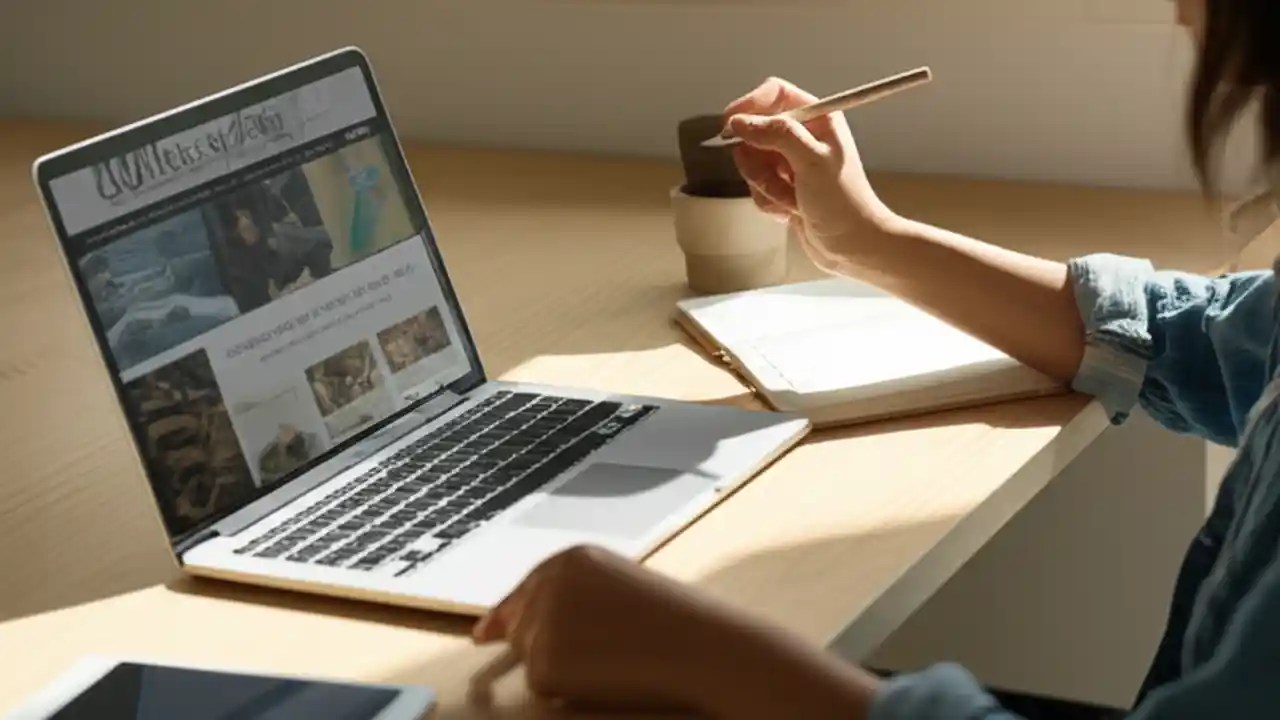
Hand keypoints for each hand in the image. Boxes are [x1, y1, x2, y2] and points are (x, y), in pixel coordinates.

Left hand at [470, 545, 880, 718]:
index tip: (484, 633)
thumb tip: (497, 629)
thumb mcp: (616, 591)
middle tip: (599, 654)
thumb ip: (565, 598)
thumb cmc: (672, 624)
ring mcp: (543, 621)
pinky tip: (607, 676)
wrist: (700, 648)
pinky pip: (542, 687)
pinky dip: (568, 691)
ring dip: (562, 667)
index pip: (527, 587)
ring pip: (531, 657)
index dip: (507, 612)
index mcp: (571, 558)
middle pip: (522, 625)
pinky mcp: (544, 662)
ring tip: (616, 658)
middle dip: (544, 645)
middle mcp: (549, 583)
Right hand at [724, 77, 897, 274]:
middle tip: (778, 177)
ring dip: (765, 185)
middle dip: (759, 160)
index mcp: (818, 118)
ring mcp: (791, 162)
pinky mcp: (783, 186)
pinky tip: (791, 210)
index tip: (730, 125)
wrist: (853, 246)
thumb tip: (739, 122)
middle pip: (756, 131)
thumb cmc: (843, 202)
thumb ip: (776, 135)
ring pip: (752, 162)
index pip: (774, 94)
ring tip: (790, 198)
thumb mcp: (811, 161)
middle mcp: (803, 136)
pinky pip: (756, 186)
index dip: (750, 105)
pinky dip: (769, 200)